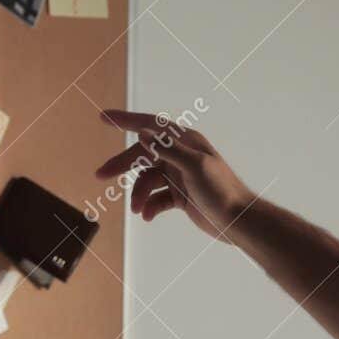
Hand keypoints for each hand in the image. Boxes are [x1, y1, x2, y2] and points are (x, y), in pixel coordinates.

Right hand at [96, 109, 254, 242]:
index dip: (126, 120)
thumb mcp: (195, 167)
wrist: (238, 221)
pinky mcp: (180, 195)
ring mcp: (179, 176)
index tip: (104, 117)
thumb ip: (168, 150)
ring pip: (147, 180)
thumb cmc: (222, 191)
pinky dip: (150, 206)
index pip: (151, 125)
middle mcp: (180, 156)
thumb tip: (144, 133)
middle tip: (100, 175)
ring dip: (139, 194)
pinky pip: (156, 197)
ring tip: (137, 209)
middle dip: (122, 165)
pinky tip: (148, 216)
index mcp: (185, 142)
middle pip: (143, 155)